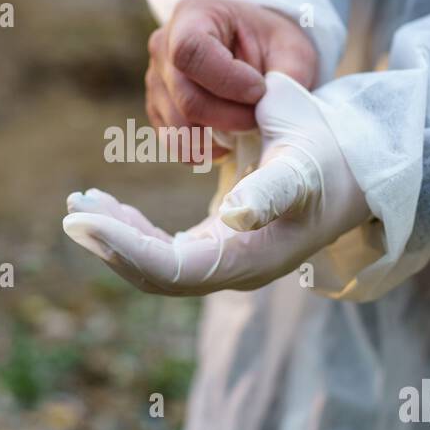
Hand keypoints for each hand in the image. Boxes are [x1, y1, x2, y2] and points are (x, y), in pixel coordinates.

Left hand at [63, 72, 367, 294]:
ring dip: (113, 237)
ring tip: (79, 205)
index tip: (82, 218)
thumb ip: (273, 189)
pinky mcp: (220, 248)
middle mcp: (236, 271)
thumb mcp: (304, 164)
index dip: (122, 246)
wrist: (357, 169)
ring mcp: (227, 263)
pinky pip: (164, 251)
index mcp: (252, 257)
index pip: (172, 267)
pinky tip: (105, 206)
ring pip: (155, 265)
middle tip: (71, 210)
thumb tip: (237, 216)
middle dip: (108, 243)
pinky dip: (130, 230)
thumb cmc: (329, 155)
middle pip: (155, 273)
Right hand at [146, 0, 318, 156]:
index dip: (227, 81)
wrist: (254, 49)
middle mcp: (163, 46)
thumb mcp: (292, 50)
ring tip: (246, 123)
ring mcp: (156, 80)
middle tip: (261, 115)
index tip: (259, 90)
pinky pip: (175, 142)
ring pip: (179, 127)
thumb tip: (271, 115)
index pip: (190, 52)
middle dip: (231, 117)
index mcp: (194, 15)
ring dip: (220, 136)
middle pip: (187, 98)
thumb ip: (289, 78)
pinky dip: (205, 149)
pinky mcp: (157, 110)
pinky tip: (227, 137)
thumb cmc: (271, 44)